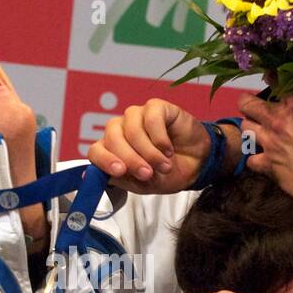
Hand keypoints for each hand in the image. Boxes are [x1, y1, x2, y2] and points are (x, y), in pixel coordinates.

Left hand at [87, 98, 218, 193]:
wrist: (197, 165)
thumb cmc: (167, 173)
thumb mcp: (143, 185)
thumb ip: (121, 180)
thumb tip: (96, 176)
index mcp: (112, 150)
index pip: (96, 150)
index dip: (105, 160)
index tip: (120, 171)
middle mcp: (121, 130)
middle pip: (113, 138)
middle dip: (130, 159)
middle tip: (147, 173)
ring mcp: (137, 116)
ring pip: (132, 129)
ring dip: (149, 152)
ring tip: (164, 166)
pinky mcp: (155, 107)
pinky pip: (151, 119)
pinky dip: (160, 138)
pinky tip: (169, 149)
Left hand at [238, 92, 292, 201]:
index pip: (273, 83)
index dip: (272, 88)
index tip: (272, 91)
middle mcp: (280, 120)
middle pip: (248, 105)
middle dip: (250, 107)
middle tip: (256, 113)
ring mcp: (271, 142)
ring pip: (245, 129)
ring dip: (252, 131)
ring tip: (261, 136)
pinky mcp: (268, 165)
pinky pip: (250, 159)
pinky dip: (256, 160)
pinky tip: (265, 160)